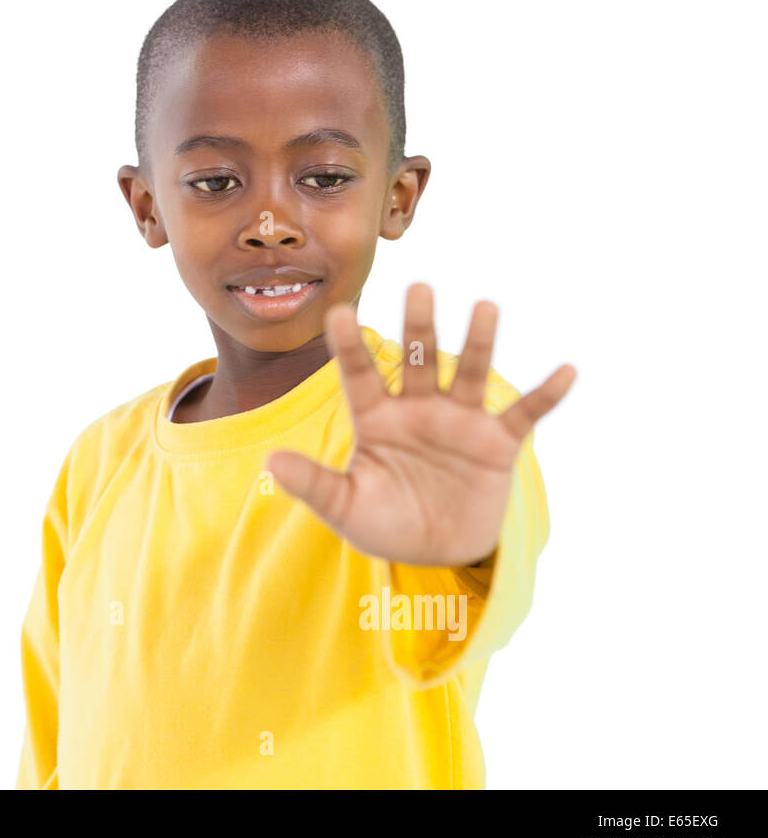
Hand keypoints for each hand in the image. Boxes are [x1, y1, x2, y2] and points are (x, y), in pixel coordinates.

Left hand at [266, 283, 575, 566]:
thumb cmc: (382, 523)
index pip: (359, 375)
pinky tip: (566, 371)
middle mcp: (417, 409)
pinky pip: (524, 415)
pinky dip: (545, 395)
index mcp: (376, 419)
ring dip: (479, 341)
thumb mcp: (343, 507)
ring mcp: (458, 422)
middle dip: (417, 326)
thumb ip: (312, 483)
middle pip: (417, 360)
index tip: (339, 311)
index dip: (349, 346)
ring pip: (469, 373)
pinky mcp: (495, 444)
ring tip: (485, 306)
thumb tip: (270, 462)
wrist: (433, 551)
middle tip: (417, 286)